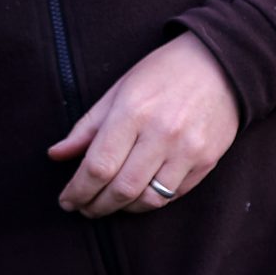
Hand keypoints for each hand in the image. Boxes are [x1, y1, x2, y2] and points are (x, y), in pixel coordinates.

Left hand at [46, 32, 238, 215]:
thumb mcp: (119, 90)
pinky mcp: (206, 162)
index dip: (78, 190)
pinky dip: (150, 202)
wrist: (220, 65)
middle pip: (121, 189)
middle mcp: (162, 134)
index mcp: (133, 112)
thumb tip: (55, 154)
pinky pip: (172, 196)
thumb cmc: (162, 73)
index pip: (98, 165)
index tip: (66, 200)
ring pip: (148, 200)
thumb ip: (87, 126)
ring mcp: (187, 151)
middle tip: (83, 208)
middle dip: (96, 206)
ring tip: (108, 204)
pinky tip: (136, 196)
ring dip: (123, 209)